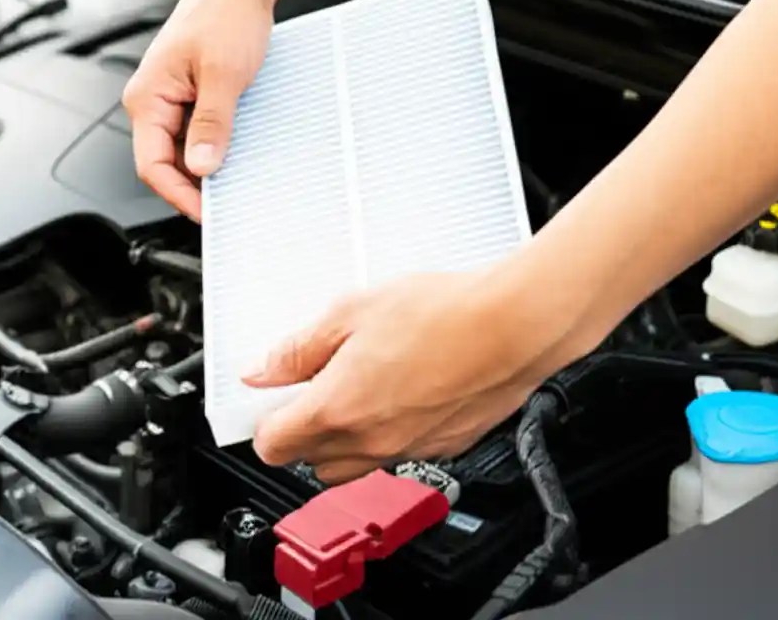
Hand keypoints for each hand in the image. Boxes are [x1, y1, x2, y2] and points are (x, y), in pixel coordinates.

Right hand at [123, 0, 273, 220]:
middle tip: (229, 200)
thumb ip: (211, 125)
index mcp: (147, 97)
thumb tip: (202, 167)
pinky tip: (237, 149)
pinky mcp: (190, 96)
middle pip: (165, 163)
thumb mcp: (223, 75)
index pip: (151, 166)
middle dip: (195, 185)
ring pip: (183, 151)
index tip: (207, 212)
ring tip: (237, 172)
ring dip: (208, 165)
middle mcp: (152, 101)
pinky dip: (215, 146)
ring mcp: (171, 99)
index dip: (178, 195)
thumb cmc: (224, 14)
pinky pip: (196, 133)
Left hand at [244, 267, 593, 483]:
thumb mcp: (351, 312)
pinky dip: (387, 433)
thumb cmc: (443, 313)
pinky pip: (397, 455)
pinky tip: (401, 389)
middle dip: (303, 429)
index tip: (272, 396)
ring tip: (360, 386)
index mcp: (337, 410)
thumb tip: (262, 371)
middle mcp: (370, 443)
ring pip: (353, 466)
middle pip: (309, 462)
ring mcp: (408, 450)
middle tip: (316, 384)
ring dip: (343, 438)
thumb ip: (298, 349)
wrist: (515, 325)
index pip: (271, 446)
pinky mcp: (442, 448)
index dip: (264, 420)